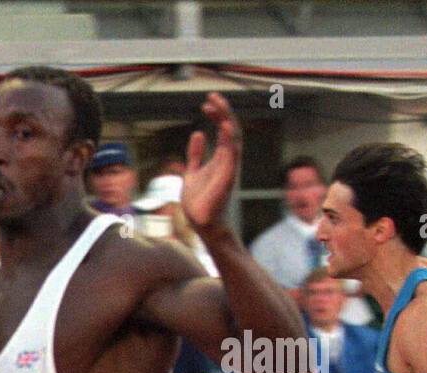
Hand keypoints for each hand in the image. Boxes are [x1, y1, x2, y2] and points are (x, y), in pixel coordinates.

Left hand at [181, 92, 239, 233]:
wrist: (201, 222)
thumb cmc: (199, 201)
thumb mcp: (193, 171)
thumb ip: (195, 154)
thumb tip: (197, 133)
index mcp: (221, 157)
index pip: (223, 129)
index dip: (216, 114)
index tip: (206, 103)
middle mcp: (228, 159)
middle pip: (230, 128)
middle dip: (223, 111)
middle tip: (212, 96)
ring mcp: (230, 166)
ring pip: (233, 136)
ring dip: (226, 119)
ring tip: (218, 103)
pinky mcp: (228, 175)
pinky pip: (232, 153)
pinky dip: (229, 138)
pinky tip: (223, 124)